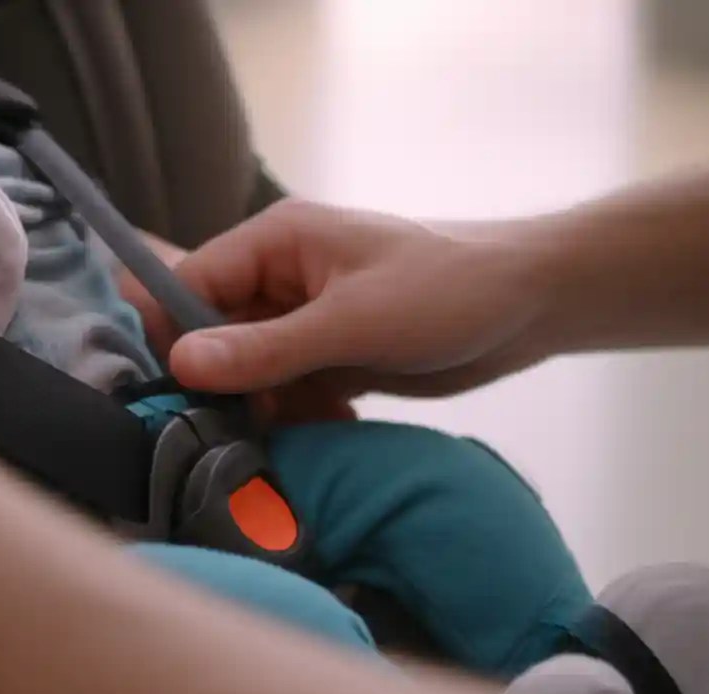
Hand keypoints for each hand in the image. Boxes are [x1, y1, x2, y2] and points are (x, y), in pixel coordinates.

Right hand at [139, 200, 556, 420]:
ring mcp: (304, 321)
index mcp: (274, 242)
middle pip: (212, 337)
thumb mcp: (354, 321)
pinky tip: (332, 426)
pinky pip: (286, 393)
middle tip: (244, 432)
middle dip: (225, 385)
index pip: (187, 286)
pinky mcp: (330, 358)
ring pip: (248, 374)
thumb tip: (180, 363)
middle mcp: (278, 279)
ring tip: (295, 434)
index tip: (184, 398)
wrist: (533, 306)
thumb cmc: (448, 292)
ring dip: (265, 409)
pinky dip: (299, 417)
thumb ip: (266, 347)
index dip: (174, 339)